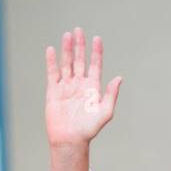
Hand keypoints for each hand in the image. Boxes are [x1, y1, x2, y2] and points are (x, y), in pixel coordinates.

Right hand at [45, 28, 121, 170]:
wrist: (70, 140)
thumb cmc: (88, 130)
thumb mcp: (104, 113)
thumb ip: (111, 95)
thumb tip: (119, 78)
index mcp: (92, 89)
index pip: (94, 66)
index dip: (96, 53)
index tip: (97, 38)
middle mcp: (79, 85)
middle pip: (80, 61)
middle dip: (80, 46)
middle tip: (79, 30)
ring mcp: (66, 87)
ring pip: (67, 64)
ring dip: (67, 50)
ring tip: (68, 35)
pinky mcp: (53, 91)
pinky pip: (52, 73)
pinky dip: (51, 61)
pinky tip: (51, 49)